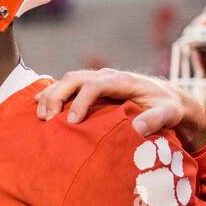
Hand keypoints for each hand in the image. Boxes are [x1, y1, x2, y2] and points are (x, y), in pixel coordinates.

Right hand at [34, 68, 205, 150]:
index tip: (72, 122)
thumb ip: (156, 119)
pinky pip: (67, 85)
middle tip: (48, 120)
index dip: (80, 101)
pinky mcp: (92, 87)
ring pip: (67, 80)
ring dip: (51, 95)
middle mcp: (106, 76)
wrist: (167, 98)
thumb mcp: (169, 113)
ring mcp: (97, 79)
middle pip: (74, 78)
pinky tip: (37, 104)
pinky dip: (51, 93)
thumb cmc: (167, 107)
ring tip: (40, 117)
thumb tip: (138, 128)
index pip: (94, 84)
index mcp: (122, 80)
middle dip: (57, 96)